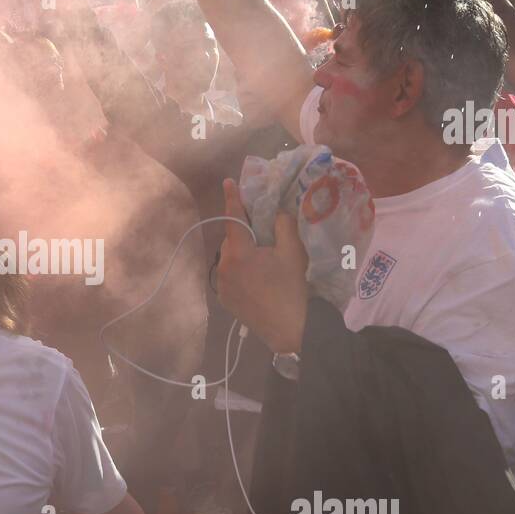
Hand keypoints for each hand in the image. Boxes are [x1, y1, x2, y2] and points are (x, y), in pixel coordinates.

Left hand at [215, 178, 307, 353]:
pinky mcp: (224, 298)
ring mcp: (221, 285)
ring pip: (230, 257)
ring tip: (263, 259)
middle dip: (245, 233)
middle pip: (232, 239)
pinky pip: (229, 274)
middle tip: (264, 235)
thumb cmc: (292, 290)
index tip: (227, 182)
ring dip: (242, 252)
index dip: (232, 198)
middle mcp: (223, 267)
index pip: (233, 218)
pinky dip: (239, 269)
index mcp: (239, 253)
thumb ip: (283, 225)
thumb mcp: (293, 252)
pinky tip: (257, 277)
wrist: (288, 331)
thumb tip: (275, 213)